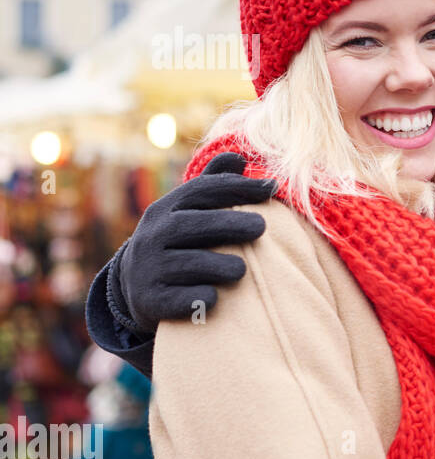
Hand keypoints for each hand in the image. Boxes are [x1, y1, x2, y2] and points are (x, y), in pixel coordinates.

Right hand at [112, 153, 276, 333]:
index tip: (272, 187)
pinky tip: (215, 296)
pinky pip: (181, 299)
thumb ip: (212, 186)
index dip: (236, 186)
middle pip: (191, 225)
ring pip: (188, 263)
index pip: (200, 191)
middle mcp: (152, 237)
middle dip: (228, 224)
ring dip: (219, 264)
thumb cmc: (179, 243)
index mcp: (164, 210)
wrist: (137, 290)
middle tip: (261, 226)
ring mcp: (149, 270)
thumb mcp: (187, 213)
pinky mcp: (151, 302)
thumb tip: (239, 156)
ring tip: (241, 268)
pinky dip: (200, 298)